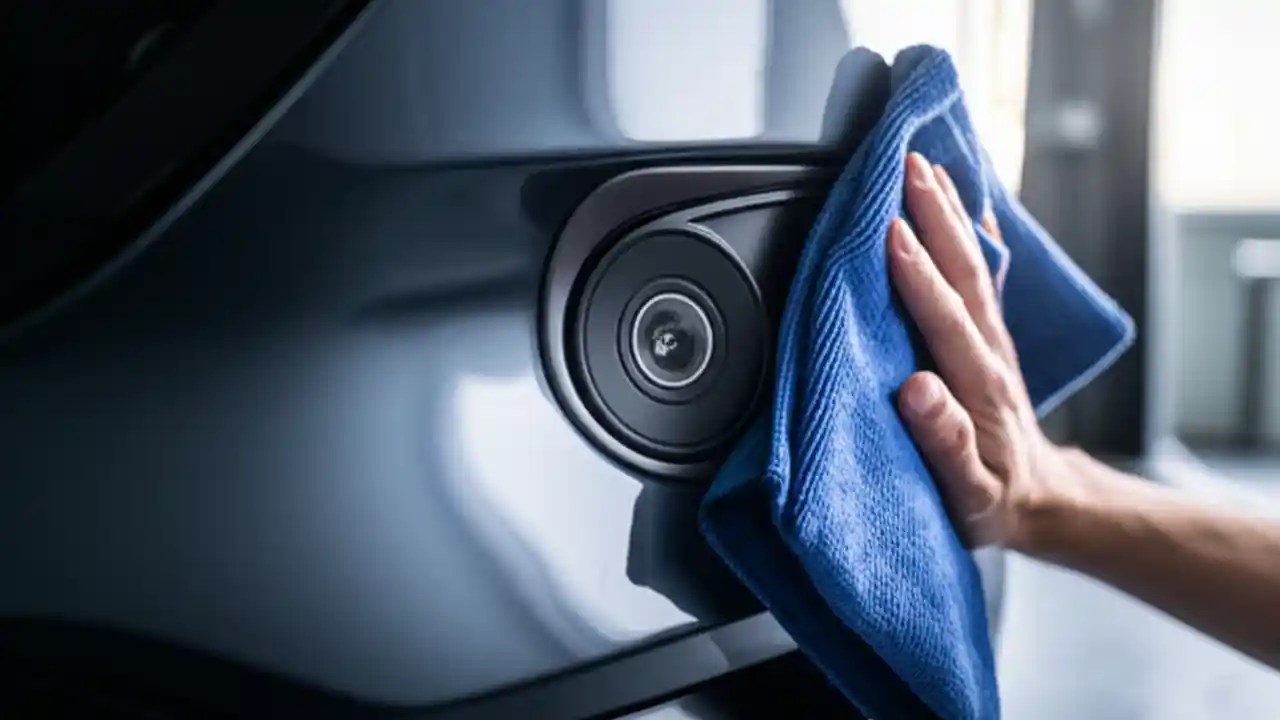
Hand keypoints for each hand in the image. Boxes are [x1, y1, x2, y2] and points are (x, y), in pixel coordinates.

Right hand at [889, 152, 1071, 551]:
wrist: (1040, 499)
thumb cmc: (994, 499)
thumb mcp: (967, 492)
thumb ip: (943, 443)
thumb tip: (915, 390)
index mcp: (979, 386)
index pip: (945, 319)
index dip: (918, 275)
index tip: (891, 231)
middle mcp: (989, 353)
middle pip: (965, 273)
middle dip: (938, 217)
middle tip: (910, 166)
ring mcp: (991, 341)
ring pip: (973, 265)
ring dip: (951, 214)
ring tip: (928, 167)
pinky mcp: (988, 337)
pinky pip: (977, 274)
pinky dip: (966, 232)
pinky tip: (958, 205)